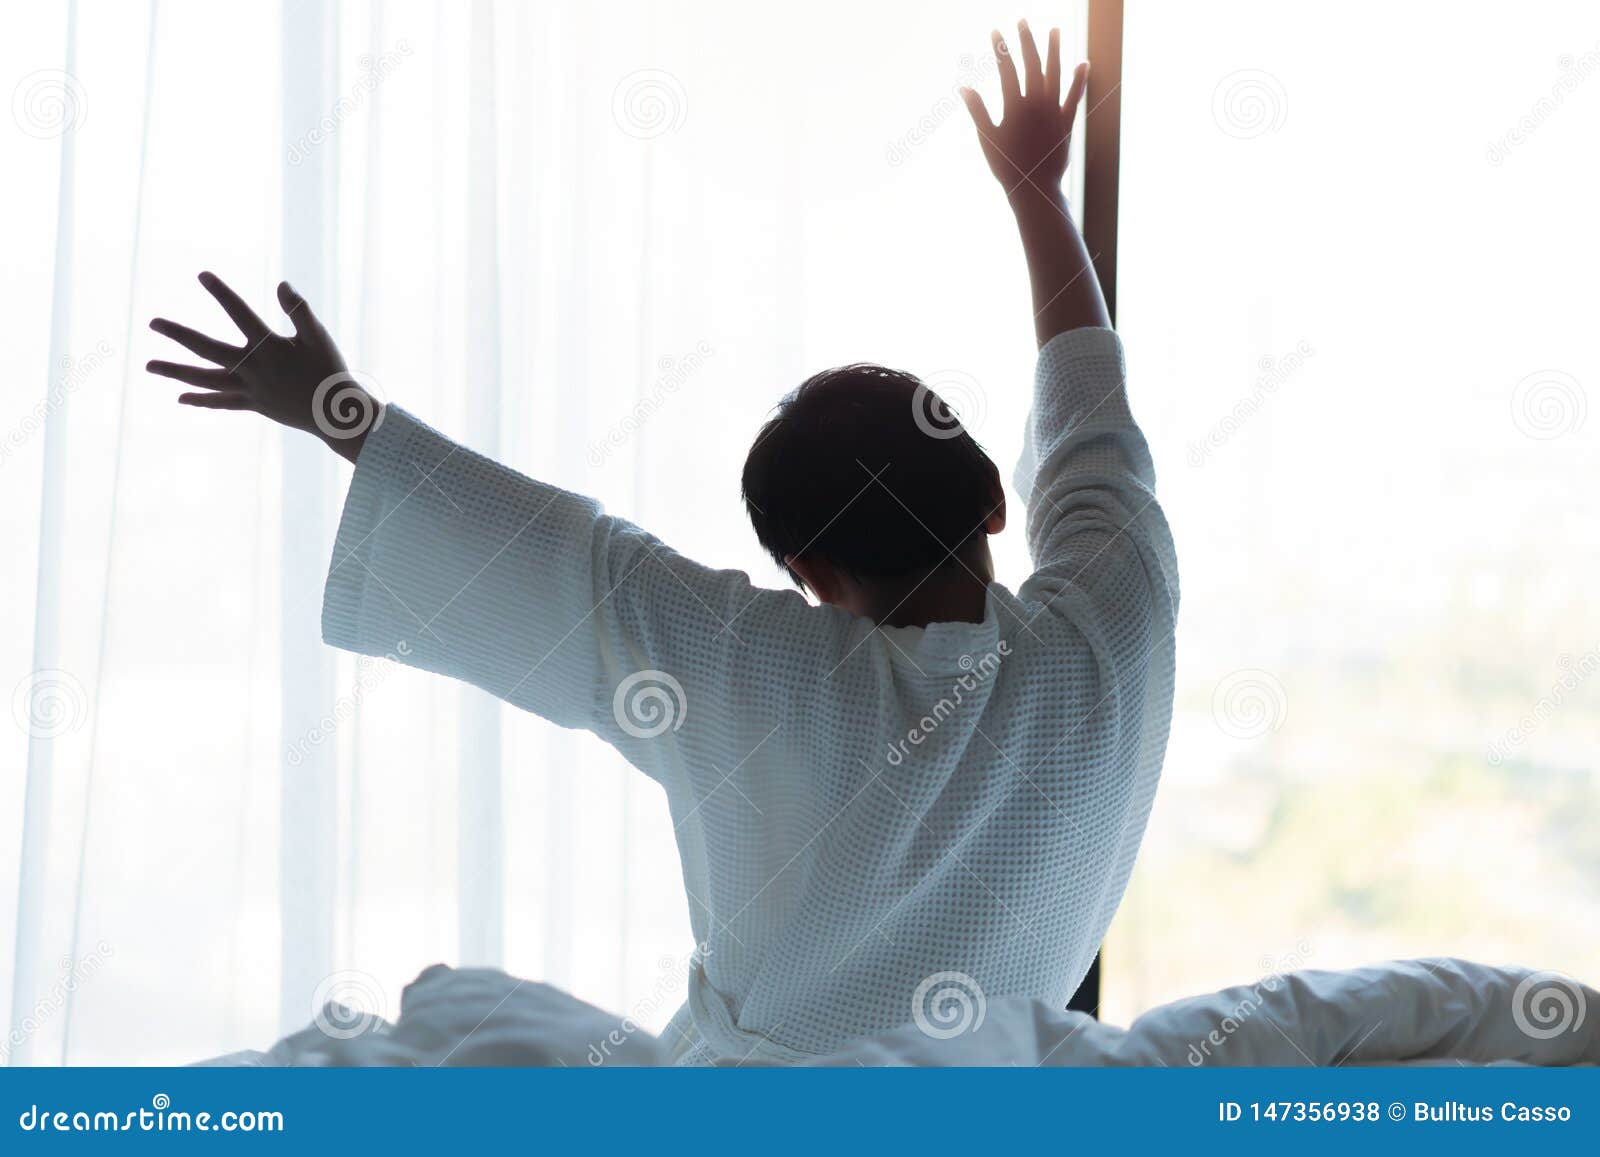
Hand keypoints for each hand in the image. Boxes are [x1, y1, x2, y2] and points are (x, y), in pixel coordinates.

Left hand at [147, 272, 379, 461]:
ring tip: (149, 366)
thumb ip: (300, 310)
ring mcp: (251, 390)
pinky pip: (223, 403)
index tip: (202, 275)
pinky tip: (180, 397)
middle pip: (208, 349)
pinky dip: (202, 400)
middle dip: (179, 335)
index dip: (221, 293)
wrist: (338, 415)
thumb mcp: (319, 337)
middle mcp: (253, 369)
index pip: (240, 313)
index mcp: (269, 348)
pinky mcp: (255, 405)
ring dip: (176, 371)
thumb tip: (282, 284)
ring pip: (207, 379)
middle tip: (153, 323)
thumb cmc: (331, 372)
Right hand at [960, 22, 1089, 200]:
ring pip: (1056, 73)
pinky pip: (1075, 96)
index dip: (1000, 49)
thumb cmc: (1007, 167)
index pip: (1007, 69)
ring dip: (1055, 50)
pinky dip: (1080, 79)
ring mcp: (1054, 111)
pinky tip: (1083, 62)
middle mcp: (1036, 103)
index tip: (995, 32)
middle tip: (1023, 21)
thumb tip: (963, 88)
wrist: (1035, 189)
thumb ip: (977, 111)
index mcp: (1014, 106)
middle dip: (1027, 40)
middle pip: (1033, 63)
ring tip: (1055, 31)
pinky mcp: (1067, 122)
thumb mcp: (987, 139)